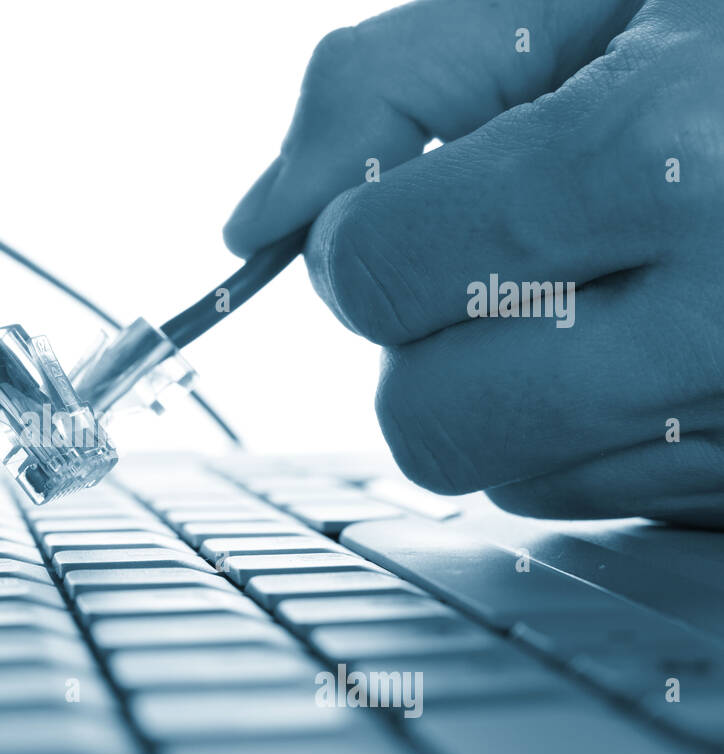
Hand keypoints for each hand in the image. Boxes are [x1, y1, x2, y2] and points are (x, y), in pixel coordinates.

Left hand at [225, 0, 723, 526]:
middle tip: (485, 259)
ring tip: (603, 276)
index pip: (375, 275)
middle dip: (417, 343)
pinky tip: (659, 336)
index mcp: (668, 157)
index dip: (358, 238)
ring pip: (511, 478)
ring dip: (507, 389)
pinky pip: (608, 501)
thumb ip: (390, 84)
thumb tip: (254, 225)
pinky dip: (591, 430)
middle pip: (428, 422)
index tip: (399, 207)